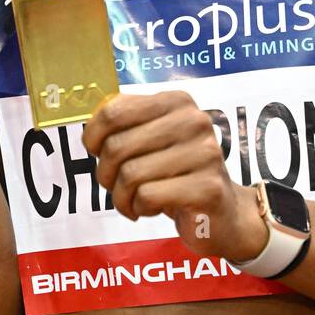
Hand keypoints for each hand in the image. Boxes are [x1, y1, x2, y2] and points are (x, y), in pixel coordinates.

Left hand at [81, 89, 269, 260]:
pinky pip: (147, 196)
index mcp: (177, 101)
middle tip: (116, 186)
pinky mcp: (207, 187)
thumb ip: (124, 124)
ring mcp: (205, 153)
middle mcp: (194, 121)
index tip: (96, 153)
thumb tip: (92, 129)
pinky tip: (151, 209)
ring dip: (121, 197)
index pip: (113, 112)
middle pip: (117, 146)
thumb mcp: (152, 139)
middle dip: (106, 174)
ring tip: (133, 200)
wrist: (223, 212)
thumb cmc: (177, 174)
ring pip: (130, 174)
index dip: (93, 137)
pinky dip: (138, 208)